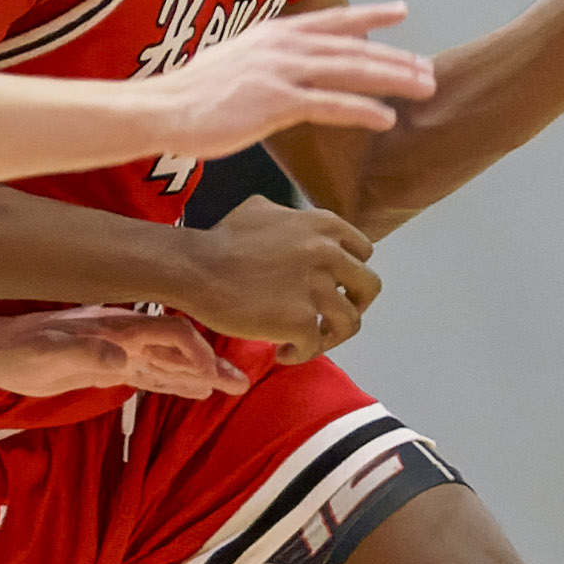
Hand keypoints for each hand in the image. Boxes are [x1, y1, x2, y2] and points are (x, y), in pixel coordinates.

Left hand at [0, 305, 249, 399]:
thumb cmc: (20, 351)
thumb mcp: (47, 354)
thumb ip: (85, 353)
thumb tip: (123, 360)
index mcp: (117, 327)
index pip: (170, 333)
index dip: (195, 351)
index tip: (212, 375)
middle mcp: (125, 335)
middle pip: (179, 346)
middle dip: (211, 364)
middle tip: (242, 383)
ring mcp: (119, 350)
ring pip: (169, 361)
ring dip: (200, 374)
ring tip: (232, 387)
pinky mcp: (110, 366)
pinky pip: (151, 373)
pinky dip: (176, 382)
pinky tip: (193, 391)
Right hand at [152, 3, 434, 156]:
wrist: (161, 109)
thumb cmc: (192, 95)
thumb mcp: (235, 62)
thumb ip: (266, 62)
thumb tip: (287, 72)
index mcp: (273, 33)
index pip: (332, 21)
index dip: (370, 16)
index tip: (400, 12)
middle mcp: (282, 45)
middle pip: (352, 47)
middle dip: (395, 56)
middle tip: (428, 67)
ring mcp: (280, 71)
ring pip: (350, 71)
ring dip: (392, 79)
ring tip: (424, 87)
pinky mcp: (276, 102)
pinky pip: (331, 105)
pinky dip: (364, 110)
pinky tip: (388, 118)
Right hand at [177, 195, 379, 364]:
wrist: (195, 268)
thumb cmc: (221, 240)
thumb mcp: (262, 210)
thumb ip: (293, 218)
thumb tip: (300, 226)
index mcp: (324, 226)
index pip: (364, 252)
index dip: (350, 272)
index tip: (335, 285)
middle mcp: (329, 253)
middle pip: (369, 287)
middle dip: (353, 304)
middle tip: (331, 316)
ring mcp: (316, 288)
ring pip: (349, 322)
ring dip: (330, 335)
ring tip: (306, 340)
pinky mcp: (301, 320)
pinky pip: (315, 347)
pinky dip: (300, 353)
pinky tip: (282, 351)